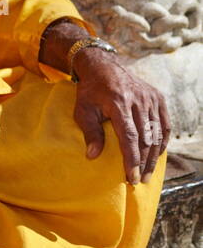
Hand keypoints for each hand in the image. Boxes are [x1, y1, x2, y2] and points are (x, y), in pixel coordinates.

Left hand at [71, 49, 170, 184]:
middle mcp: (138, 101)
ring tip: (148, 173)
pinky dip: (162, 141)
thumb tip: (92, 156)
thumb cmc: (90, 91)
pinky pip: (164, 124)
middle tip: (140, 180)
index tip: (132, 177)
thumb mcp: (83, 110)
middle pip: (146, 139)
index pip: (129, 137)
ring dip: (153, 156)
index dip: (132, 159)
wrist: (103, 66)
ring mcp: (150, 99)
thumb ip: (90, 132)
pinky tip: (157, 155)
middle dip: (143, 163)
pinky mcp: (158, 98)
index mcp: (118, 103)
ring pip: (157, 133)